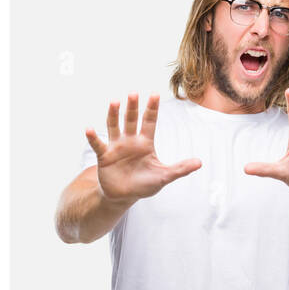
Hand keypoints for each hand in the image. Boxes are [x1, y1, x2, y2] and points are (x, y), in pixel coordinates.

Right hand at [85, 94, 200, 202]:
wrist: (123, 196)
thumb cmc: (144, 184)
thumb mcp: (163, 177)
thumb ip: (180, 169)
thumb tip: (200, 163)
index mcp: (145, 142)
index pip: (150, 121)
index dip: (152, 108)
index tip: (155, 94)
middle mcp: (130, 140)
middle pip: (131, 119)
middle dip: (132, 107)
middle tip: (133, 93)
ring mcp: (116, 146)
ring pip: (114, 126)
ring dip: (113, 115)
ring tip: (114, 102)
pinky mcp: (104, 156)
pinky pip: (98, 144)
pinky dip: (93, 137)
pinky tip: (89, 129)